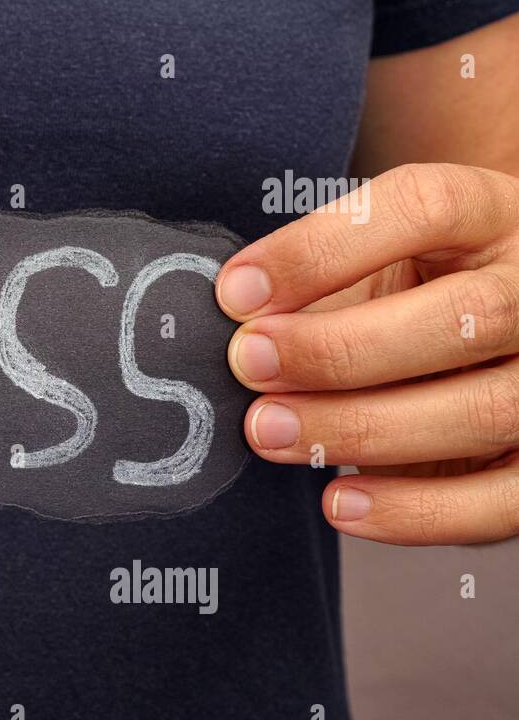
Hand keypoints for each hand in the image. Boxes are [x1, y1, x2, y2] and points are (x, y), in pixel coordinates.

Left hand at [217, 162, 518, 543]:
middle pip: (466, 315)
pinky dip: (414, 511)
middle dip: (340, 349)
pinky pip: (500, 500)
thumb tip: (227, 323)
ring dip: (359, 427)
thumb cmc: (406, 300)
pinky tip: (338, 501)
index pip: (425, 208)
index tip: (237, 292)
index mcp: (490, 216)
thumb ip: (313, 288)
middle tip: (251, 364)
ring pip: (480, 410)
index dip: (321, 250)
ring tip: (270, 432)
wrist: (485, 350)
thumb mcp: (371, 268)